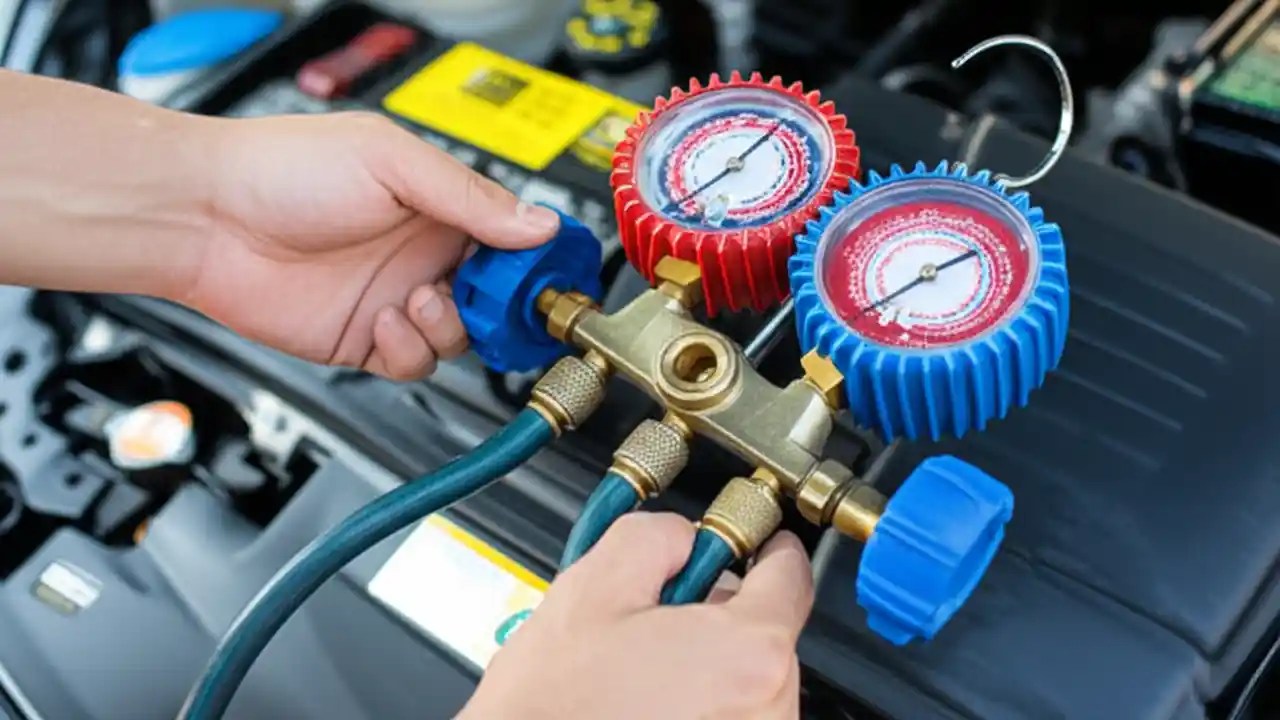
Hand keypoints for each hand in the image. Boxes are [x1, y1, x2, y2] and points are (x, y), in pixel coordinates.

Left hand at [186, 112, 560, 379]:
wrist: (206, 218)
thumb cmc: (283, 170)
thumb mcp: (391, 163)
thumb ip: (469, 197)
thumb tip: (537, 223)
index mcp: (438, 205)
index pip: (510, 240)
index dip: (533, 261)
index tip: (545, 277)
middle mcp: (421, 254)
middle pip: (494, 299)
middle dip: (499, 307)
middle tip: (488, 301)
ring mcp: (394, 299)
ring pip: (459, 337)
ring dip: (448, 326)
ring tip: (417, 300)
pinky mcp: (364, 340)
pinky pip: (413, 362)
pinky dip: (409, 350)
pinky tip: (385, 322)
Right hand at [461, 513, 814, 719]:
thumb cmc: (552, 711)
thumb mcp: (594, 588)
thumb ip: (656, 536)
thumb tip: (684, 535)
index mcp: (748, 656)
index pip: (790, 576)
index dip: (765, 546)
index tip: (754, 541)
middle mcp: (768, 710)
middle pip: (764, 634)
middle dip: (716, 615)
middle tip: (657, 616)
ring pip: (746, 681)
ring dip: (706, 665)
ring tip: (638, 673)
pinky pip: (732, 717)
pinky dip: (700, 705)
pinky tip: (646, 705)